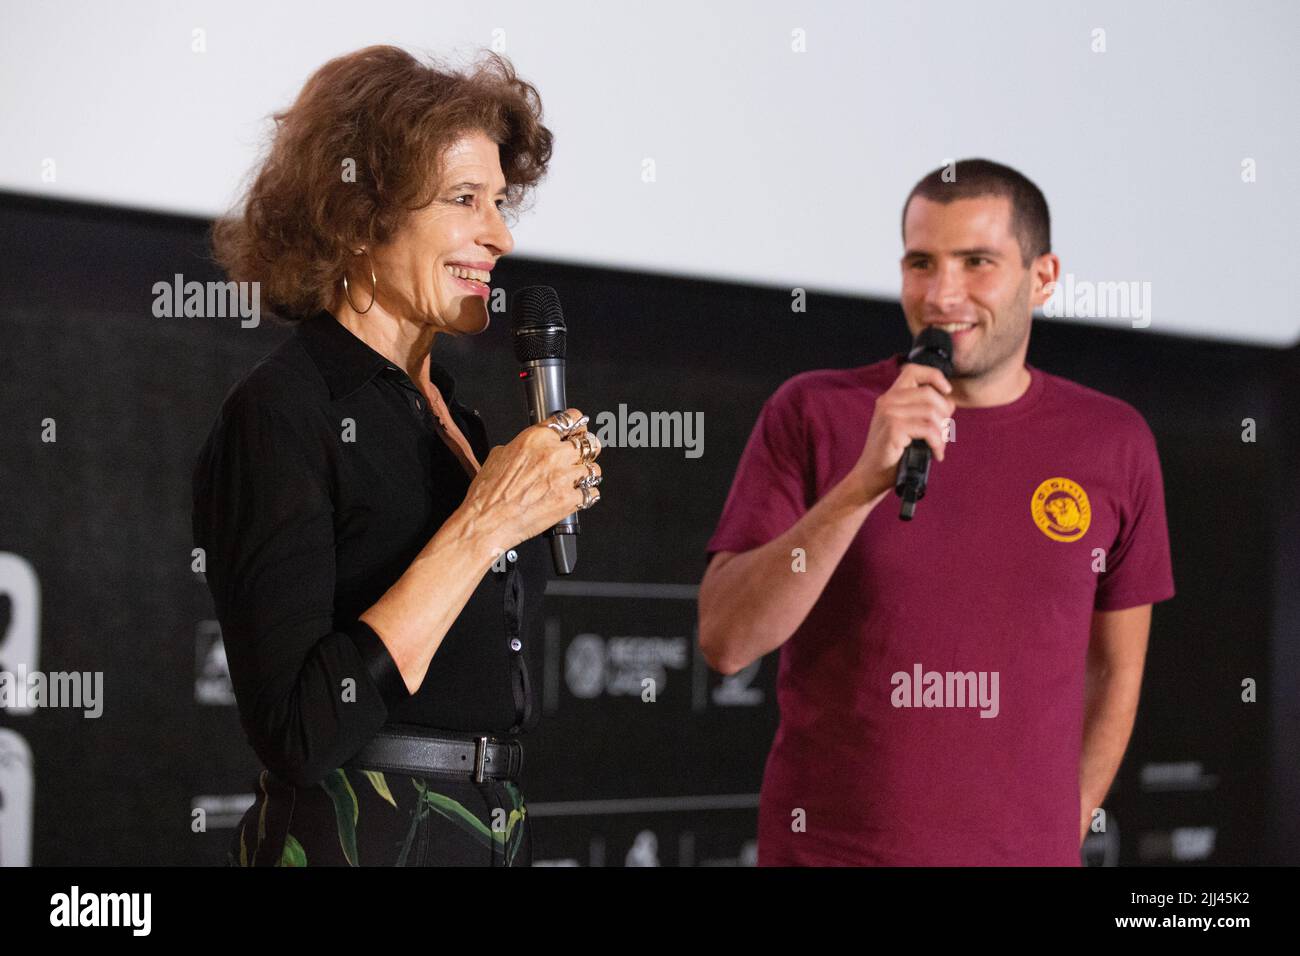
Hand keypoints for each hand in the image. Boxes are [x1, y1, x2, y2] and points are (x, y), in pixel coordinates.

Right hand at [460, 408, 602, 550]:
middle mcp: (553, 454)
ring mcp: (563, 477)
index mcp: (535, 438)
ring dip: (586, 474)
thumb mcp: (498, 455)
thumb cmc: (488, 493)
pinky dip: (587, 494)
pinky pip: (592, 492)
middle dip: (586, 450)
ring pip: (593, 468)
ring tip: (577, 479)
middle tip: (581, 456)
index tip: (579, 427)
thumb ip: (521, 446)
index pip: (570, 419)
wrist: (486, 521)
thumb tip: (528, 447)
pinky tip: (578, 495)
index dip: (577, 423)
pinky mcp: (569, 499)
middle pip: (588, 443)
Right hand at [850, 364, 954, 504]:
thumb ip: (924, 411)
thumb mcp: (908, 426)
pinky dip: (937, 443)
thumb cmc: (892, 453)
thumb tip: (950, 402)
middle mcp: (888, 401)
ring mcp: (889, 414)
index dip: (934, 376)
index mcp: (890, 397)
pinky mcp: (893, 428)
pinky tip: (936, 453)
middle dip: (945, 413)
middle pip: (929, 393)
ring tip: (940, 446)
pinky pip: (928, 430)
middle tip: (944, 432)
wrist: (871, 475)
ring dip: (942, 432)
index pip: (913, 370)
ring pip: (931, 412)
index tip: (946, 391)